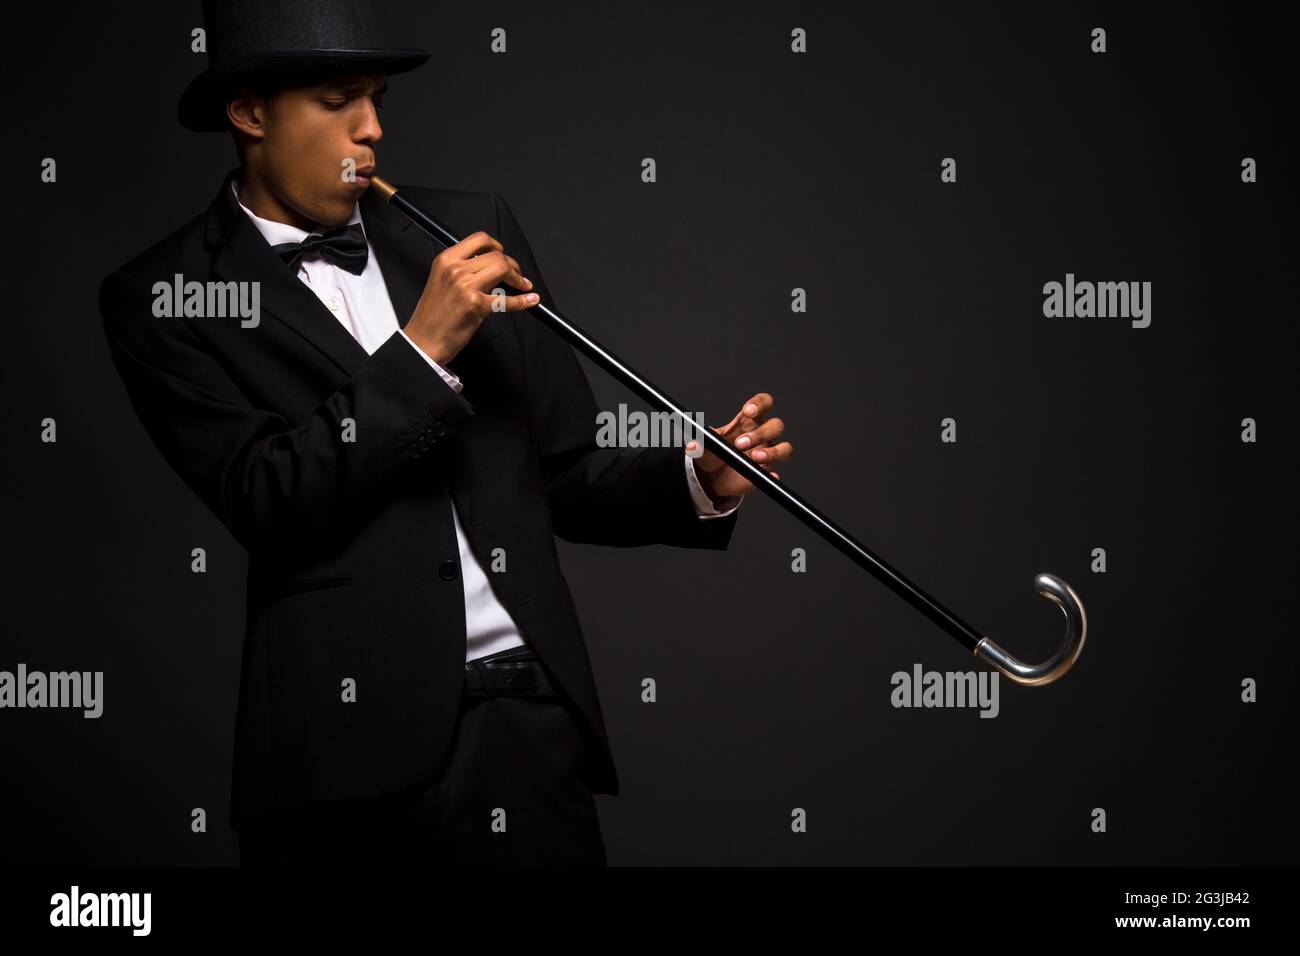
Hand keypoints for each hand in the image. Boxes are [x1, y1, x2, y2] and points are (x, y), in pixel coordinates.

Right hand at [405, 230, 538, 364]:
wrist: (423, 340)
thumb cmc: (432, 315)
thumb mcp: (441, 280)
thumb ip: (462, 268)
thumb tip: (488, 264)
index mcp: (446, 260)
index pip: (480, 239)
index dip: (497, 246)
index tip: (503, 255)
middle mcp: (456, 269)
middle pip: (496, 255)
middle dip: (512, 265)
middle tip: (517, 275)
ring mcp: (466, 286)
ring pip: (503, 269)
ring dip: (518, 278)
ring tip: (522, 286)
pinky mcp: (477, 305)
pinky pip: (507, 299)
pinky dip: (523, 300)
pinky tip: (529, 300)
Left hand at [685, 392, 792, 502]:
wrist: (711, 477)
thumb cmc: (712, 453)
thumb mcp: (702, 446)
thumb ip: (697, 443)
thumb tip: (691, 445)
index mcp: (748, 421)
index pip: (763, 403)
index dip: (760, 404)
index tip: (748, 411)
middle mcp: (762, 435)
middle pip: (776, 425)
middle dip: (761, 433)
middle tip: (740, 443)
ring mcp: (767, 453)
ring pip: (784, 448)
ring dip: (772, 452)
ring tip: (754, 457)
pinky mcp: (766, 472)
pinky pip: (775, 473)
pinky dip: (772, 474)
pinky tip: (764, 474)